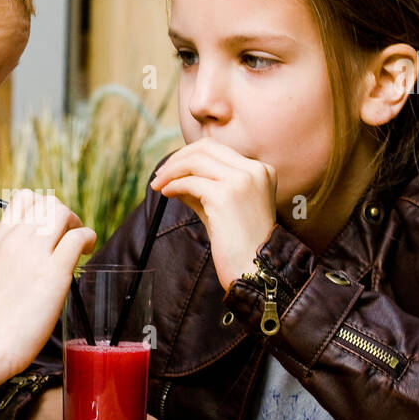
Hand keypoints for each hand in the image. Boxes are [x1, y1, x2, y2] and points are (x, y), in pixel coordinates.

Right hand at [0, 190, 96, 388]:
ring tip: (79, 246)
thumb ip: (10, 259)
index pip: (23, 199)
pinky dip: (88, 238)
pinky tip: (86, 253)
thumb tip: (34, 258)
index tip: (51, 230)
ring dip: (76, 224)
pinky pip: (78, 237)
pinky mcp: (53, 273)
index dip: (43, 209)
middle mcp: (15, 239)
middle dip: (63, 215)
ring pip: (61, 211)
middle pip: (47, 202)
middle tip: (69, 238)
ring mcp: (34, 254)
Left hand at [149, 140, 276, 291]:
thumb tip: (172, 176)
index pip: (218, 149)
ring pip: (196, 161)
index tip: (171, 169)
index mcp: (260, 171)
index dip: (189, 155)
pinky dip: (173, 185)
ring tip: (157, 185)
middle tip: (159, 176)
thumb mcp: (221, 208)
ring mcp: (242, 181)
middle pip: (206, 148)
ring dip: (171, 171)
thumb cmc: (239, 245)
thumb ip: (201, 188)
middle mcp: (254, 171)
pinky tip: (166, 194)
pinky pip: (190, 182)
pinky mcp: (226, 196)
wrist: (256, 271)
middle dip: (177, 158)